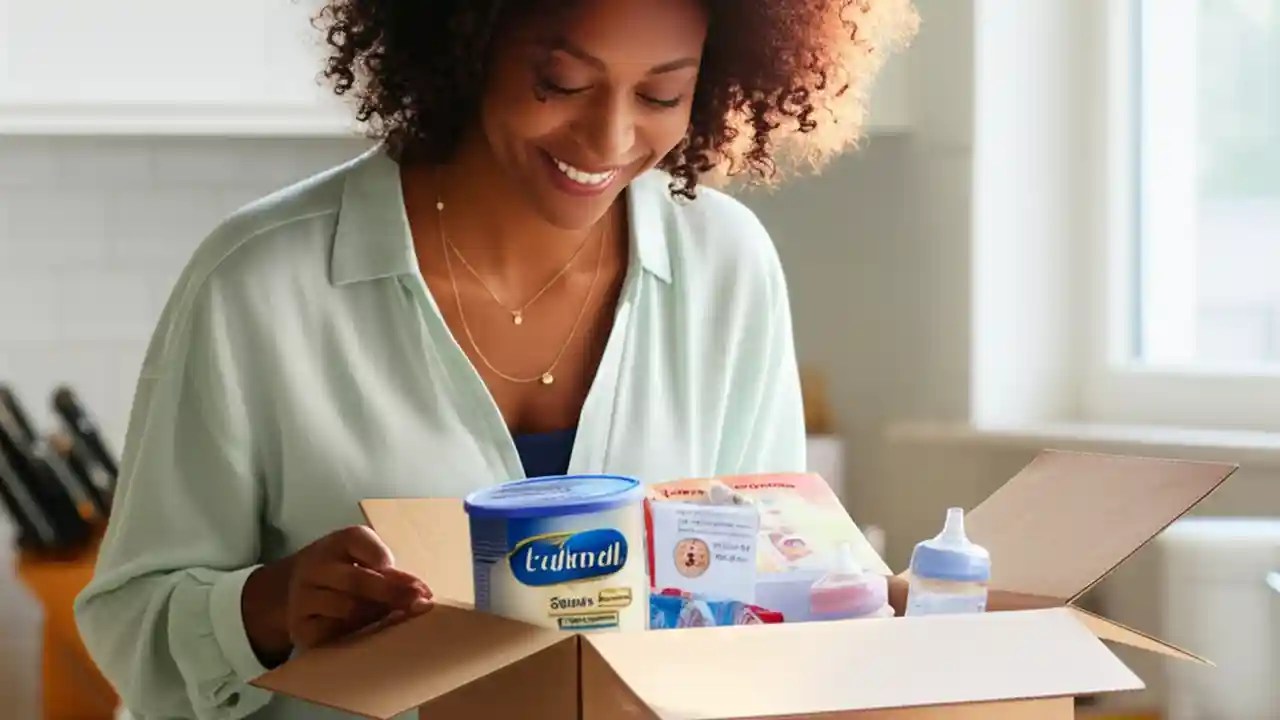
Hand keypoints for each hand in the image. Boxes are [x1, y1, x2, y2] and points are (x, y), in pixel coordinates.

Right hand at [243, 526, 432, 663]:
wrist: (293, 593)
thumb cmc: (345, 575)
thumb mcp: (364, 562)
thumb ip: (391, 574)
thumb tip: (422, 595)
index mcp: (335, 543)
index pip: (357, 540)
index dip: (385, 560)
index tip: (418, 585)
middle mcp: (315, 566)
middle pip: (356, 579)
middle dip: (392, 593)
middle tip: (420, 605)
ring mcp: (302, 597)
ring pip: (346, 608)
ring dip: (375, 616)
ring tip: (393, 620)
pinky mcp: (299, 627)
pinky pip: (330, 633)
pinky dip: (353, 634)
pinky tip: (366, 637)